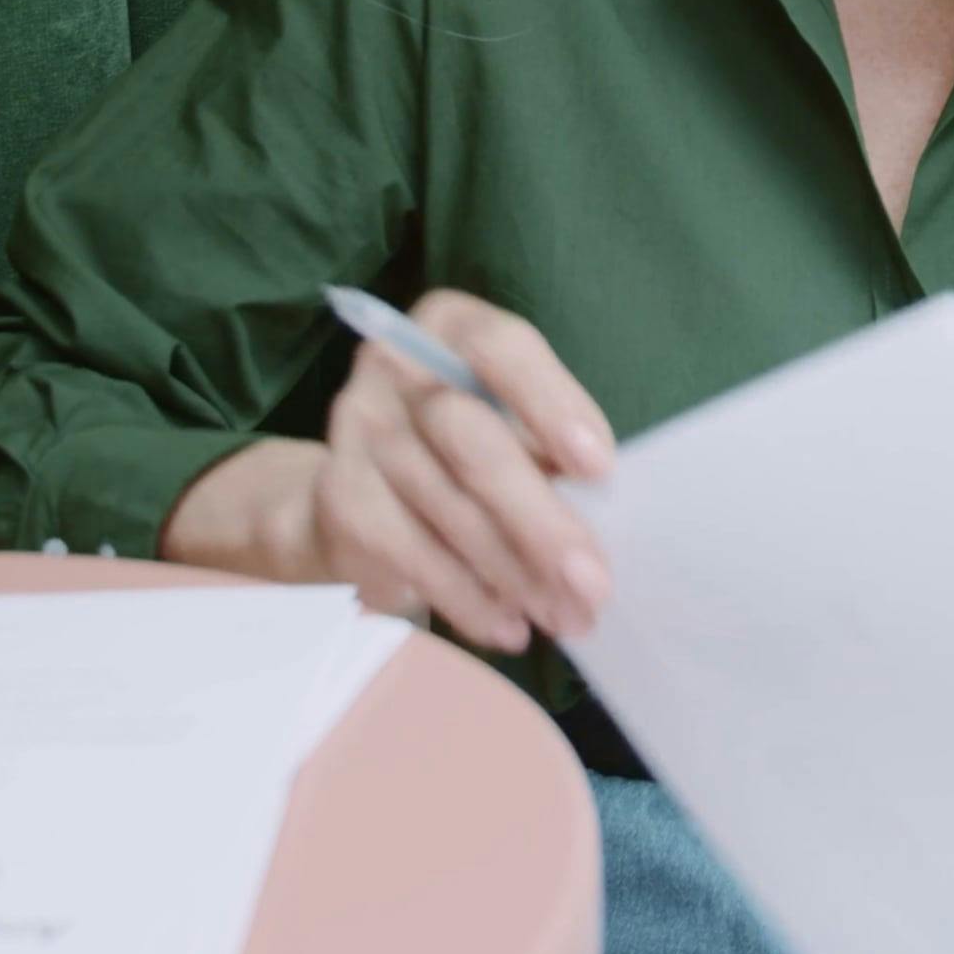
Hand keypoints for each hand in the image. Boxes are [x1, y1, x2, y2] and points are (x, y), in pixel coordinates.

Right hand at [159, 289, 614, 655]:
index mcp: (450, 326)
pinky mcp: (343, 497)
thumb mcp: (511, 422)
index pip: (501, 347)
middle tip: (593, 582)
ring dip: (515, 574)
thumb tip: (610, 513)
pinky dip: (469, 600)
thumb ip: (551, 446)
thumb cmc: (465, 449)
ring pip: (446, 508)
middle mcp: (395, 366)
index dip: (552, 404)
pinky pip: (413, 556)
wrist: (356, 496)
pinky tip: (509, 627)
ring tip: (565, 615)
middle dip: (539, 518)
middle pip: (470, 439)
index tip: (600, 469)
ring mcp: (359, 431)